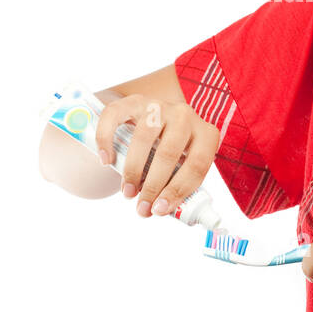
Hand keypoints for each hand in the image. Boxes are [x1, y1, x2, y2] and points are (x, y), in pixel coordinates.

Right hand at [93, 93, 220, 218]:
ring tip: (127, 192)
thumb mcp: (184, 164)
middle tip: (142, 207)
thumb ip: (177, 183)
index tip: (160, 210)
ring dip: (133, 169)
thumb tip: (162, 210)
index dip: (178, 190)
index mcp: (206, 134)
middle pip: (169, 153)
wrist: (159, 118)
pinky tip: (106, 160)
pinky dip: (106, 140)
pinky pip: (115, 117)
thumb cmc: (174, 151)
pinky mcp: (135, 101)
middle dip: (153, 185)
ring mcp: (160, 106)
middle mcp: (185, 115)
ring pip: (144, 137)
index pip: (197, 165)